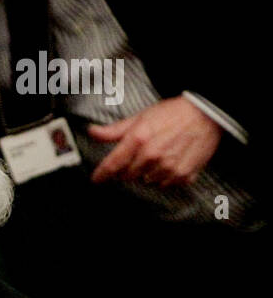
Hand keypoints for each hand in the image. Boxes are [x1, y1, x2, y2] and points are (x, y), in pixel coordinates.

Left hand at [88, 97, 220, 186]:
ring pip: (146, 180)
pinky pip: (165, 183)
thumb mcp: (140, 117)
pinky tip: (169, 162)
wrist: (205, 114)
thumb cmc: (172, 114)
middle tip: (136, 157)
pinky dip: (164, 176)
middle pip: (127, 175)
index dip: (101, 174)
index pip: (113, 164)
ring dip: (146, 172)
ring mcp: (168, 166)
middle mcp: (152, 156)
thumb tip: (92, 132)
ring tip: (156, 156)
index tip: (97, 179)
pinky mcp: (183, 174)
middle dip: (127, 169)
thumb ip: (115, 130)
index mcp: (138, 139)